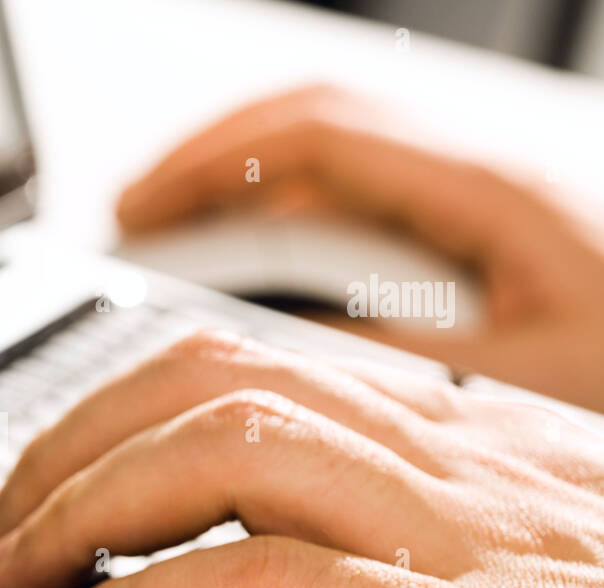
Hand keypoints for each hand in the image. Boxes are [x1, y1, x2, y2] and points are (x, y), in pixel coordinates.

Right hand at [115, 85, 603, 411]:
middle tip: (132, 225)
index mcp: (487, 199)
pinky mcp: (476, 269)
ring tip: (167, 255)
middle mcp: (477, 193)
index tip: (137, 210)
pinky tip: (255, 306)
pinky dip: (289, 253)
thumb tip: (270, 371)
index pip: (317, 136)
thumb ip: (398, 368)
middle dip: (205, 174)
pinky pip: (357, 233)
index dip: (210, 162)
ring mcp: (475, 226)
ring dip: (241, 208)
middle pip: (309, 142)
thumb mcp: (522, 385)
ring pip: (330, 185)